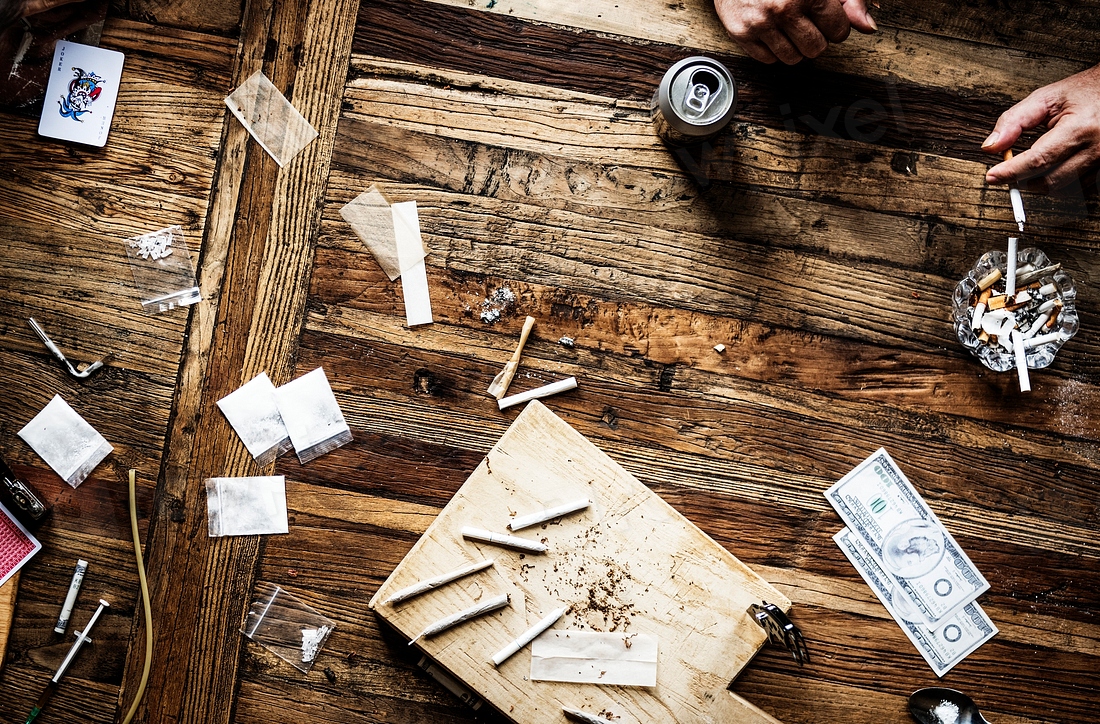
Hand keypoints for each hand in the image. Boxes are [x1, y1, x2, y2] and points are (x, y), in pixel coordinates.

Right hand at [713, 0, 876, 64]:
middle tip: (805, 22)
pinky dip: (773, 50)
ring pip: (792, 59)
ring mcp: (760, 22)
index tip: (824, 16)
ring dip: (794, 47)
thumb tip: (868, 27)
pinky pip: (768, 60)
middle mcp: (783, 7)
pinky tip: (772, 31)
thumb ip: (850, 0)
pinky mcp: (741, 32)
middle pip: (815, 49)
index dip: (835, 25)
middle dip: (815, 38)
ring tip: (788, 27)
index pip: (838, 31)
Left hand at [983, 64, 1099, 192]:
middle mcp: (1097, 148)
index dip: (1011, 171)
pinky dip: (1059, 183)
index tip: (992, 176)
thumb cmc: (1083, 92)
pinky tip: (1052, 168)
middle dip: (1023, 180)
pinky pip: (1078, 189)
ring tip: (1032, 165)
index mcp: (1081, 128)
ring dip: (1040, 183)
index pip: (1039, 160)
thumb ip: (1015, 121)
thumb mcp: (1046, 98)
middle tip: (1007, 172)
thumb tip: (991, 146)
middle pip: (1049, 180)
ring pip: (1062, 189)